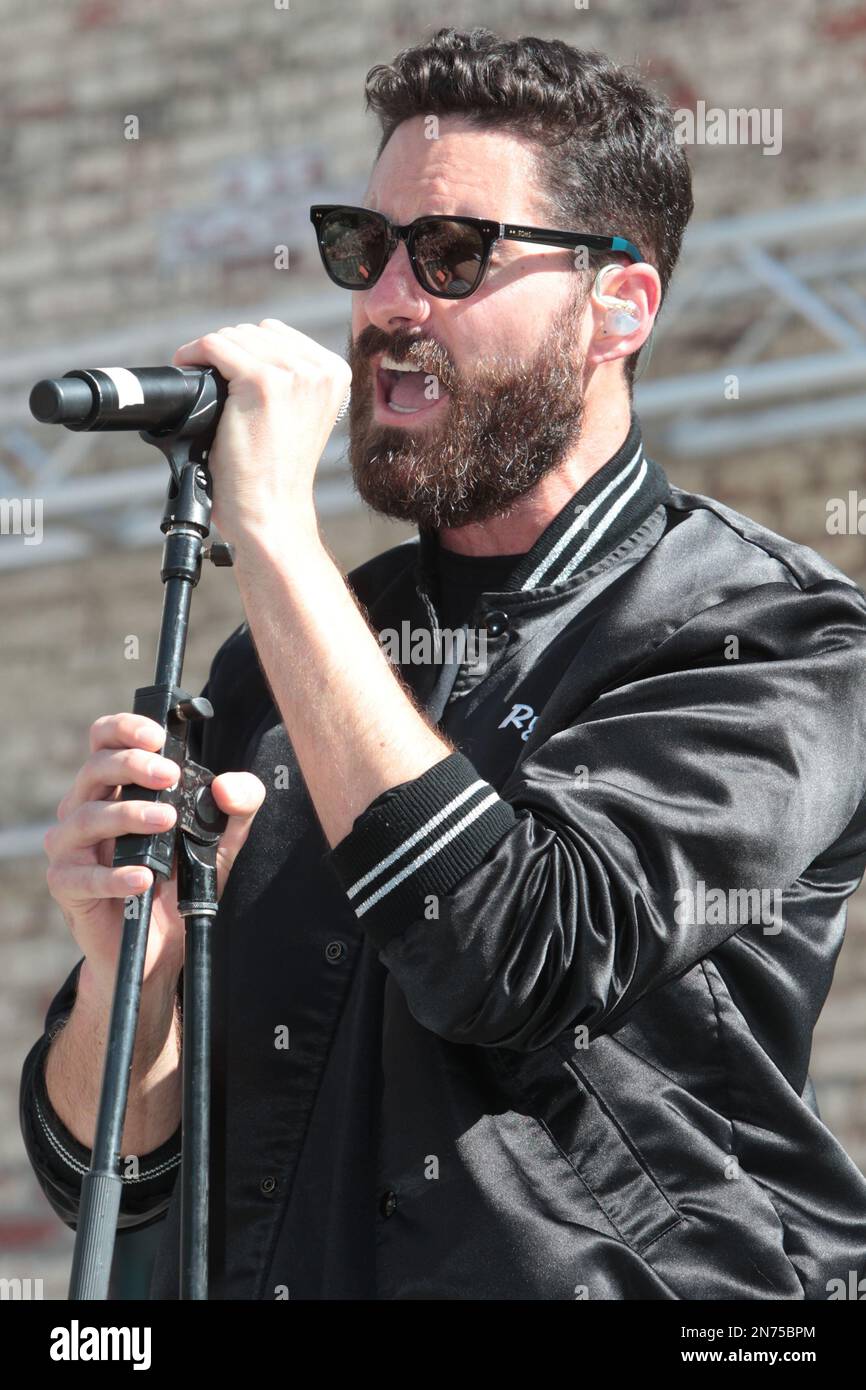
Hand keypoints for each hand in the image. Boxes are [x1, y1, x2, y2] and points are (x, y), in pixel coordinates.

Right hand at [44, 713, 265, 998]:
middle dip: (133, 765)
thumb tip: (229, 786)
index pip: (105, 739)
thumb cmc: (182, 881)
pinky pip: (81, 875)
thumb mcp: (221, 840)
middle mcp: (87, 807)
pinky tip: (144, 878)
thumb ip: (238, 807)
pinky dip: (114, 875)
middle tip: (169, 775)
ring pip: (87, 816)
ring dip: (128, 814)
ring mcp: (72, 847)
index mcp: (117, 786)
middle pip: (95, 768)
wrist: (162, 947)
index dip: (125, 728)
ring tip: (166, 821)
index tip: (157, 735)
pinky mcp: (67, 885)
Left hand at [171, 319, 351, 547]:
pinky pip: (216, 346)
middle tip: (208, 377)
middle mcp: (321, 371)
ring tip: (198, 375)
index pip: (279, 336)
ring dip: (210, 352)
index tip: (226, 369)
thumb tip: (243, 346)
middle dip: (228, 351)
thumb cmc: (275, 473)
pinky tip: (186, 367)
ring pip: (235, 336)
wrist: (271, 511)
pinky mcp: (262, 382)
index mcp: (336, 375)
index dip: (246, 348)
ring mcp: (294, 375)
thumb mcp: (297, 415)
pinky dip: (194, 353)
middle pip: (256, 332)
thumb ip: (288, 380)